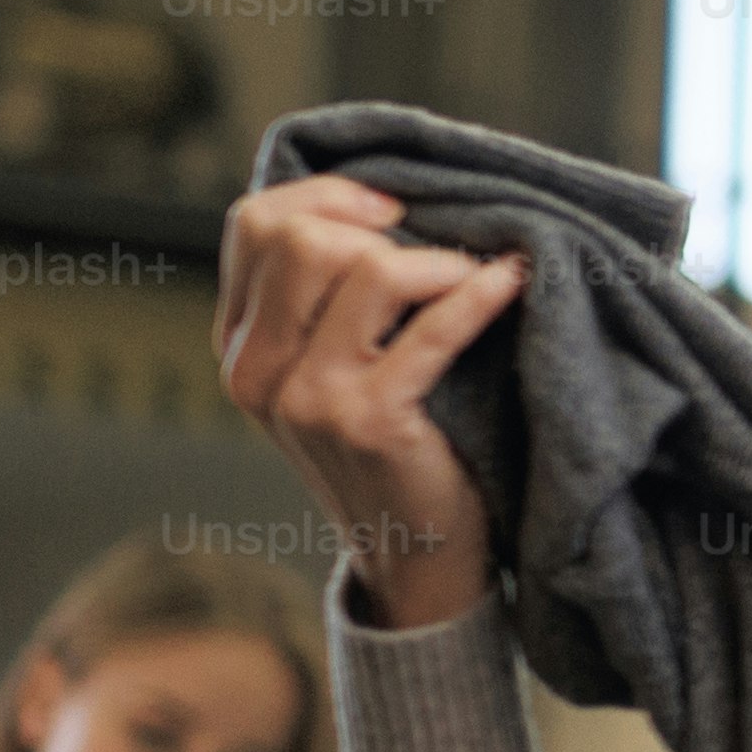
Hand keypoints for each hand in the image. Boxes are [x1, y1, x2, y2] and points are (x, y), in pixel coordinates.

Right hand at [215, 174, 520, 628]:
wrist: (414, 554)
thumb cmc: (394, 444)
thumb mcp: (335, 369)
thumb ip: (326, 299)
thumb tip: (381, 201)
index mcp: (240, 346)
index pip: (252, 223)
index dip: (327, 197)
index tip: (393, 210)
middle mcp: (256, 370)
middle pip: (300, 238)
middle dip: (381, 231)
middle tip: (439, 254)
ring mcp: (307, 398)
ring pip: (360, 270)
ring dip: (436, 261)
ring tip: (475, 276)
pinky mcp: (368, 422)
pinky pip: (429, 328)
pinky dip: (478, 294)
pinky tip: (511, 281)